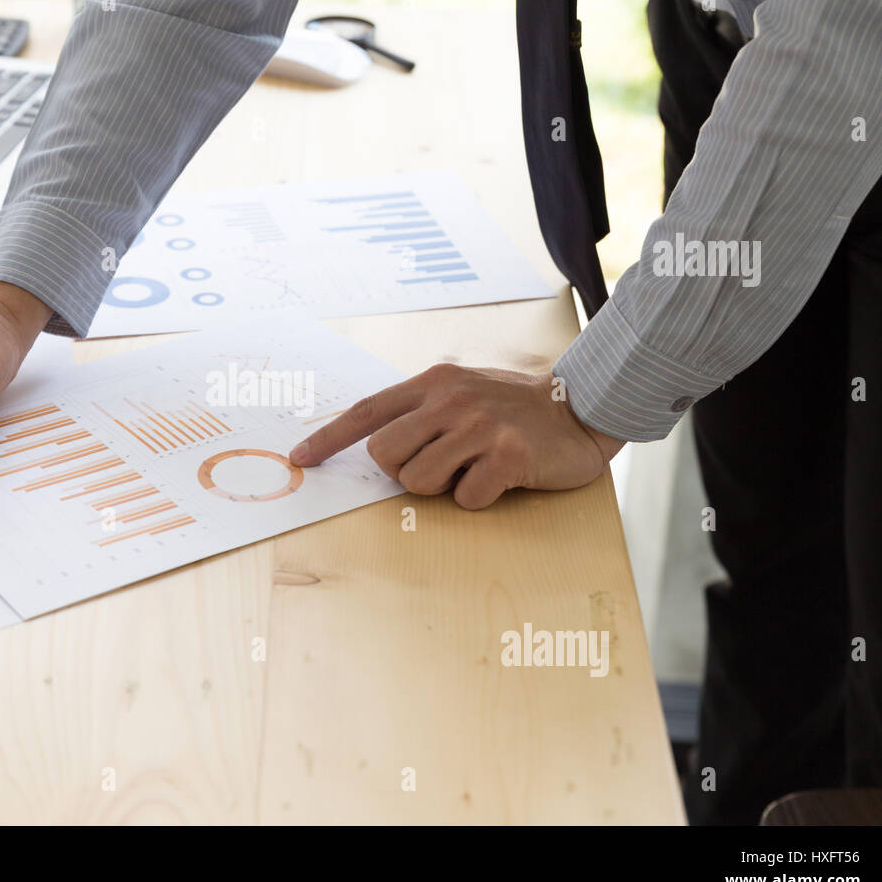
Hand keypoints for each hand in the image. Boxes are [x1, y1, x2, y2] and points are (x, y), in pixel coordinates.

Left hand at [288, 364, 625, 509]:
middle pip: (384, 456)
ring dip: (442, 488)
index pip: (366, 412)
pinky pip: (464, 499)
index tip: (300, 459)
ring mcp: (479, 425)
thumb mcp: (459, 393)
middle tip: (442, 464)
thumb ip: (418, 412)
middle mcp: (450, 399)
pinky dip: (478, 498)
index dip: (328, 439)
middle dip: (403, 473)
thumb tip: (372, 447)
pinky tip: (501, 477)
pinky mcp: (507, 455)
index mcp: (432, 383)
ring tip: (473, 467)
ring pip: (418, 482)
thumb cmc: (510, 410)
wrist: (581, 409)